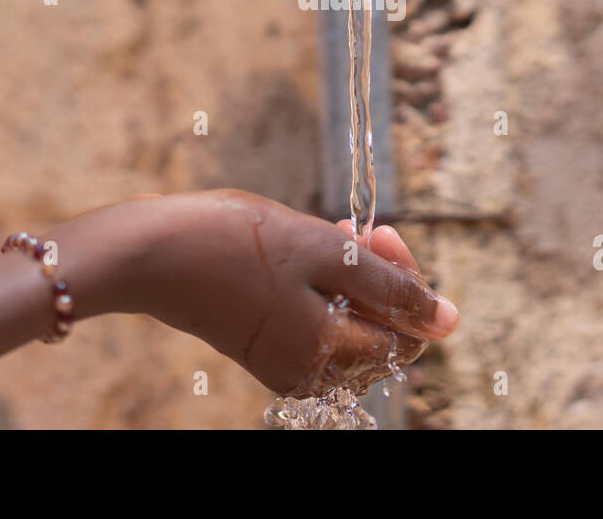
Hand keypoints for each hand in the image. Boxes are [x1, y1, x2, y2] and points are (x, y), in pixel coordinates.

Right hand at [61, 190, 457, 395]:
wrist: (153, 251)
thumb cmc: (238, 244)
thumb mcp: (327, 253)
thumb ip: (391, 288)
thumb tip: (450, 322)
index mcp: (330, 355)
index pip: (406, 338)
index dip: (409, 286)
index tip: (385, 237)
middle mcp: (309, 372)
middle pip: (377, 334)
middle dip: (381, 280)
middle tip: (362, 230)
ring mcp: (282, 361)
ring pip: (346, 327)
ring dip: (353, 280)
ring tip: (333, 233)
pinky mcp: (260, 345)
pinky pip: (313, 324)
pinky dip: (322, 288)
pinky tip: (309, 249)